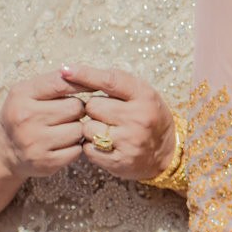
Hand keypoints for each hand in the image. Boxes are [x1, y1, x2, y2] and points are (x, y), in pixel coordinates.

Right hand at [0, 70, 86, 178]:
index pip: (61, 83)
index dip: (83, 82)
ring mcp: (34, 143)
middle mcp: (25, 118)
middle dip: (77, 109)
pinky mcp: (45, 163)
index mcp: (21, 95)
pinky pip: (78, 150)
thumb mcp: (29, 91)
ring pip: (80, 129)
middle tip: (66, 113)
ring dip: (77, 129)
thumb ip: (55, 81)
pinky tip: (62, 144)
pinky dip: (75, 147)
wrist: (2, 148)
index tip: (96, 84)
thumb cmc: (24, 113)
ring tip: (63, 128)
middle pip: (76, 107)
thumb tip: (88, 76)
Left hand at [62, 65, 176, 182]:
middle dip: (94, 109)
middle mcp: (139, 118)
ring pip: (87, 128)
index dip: (85, 74)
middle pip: (92, 105)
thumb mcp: (142, 94)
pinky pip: (88, 149)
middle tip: (109, 114)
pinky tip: (107, 145)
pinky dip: (92, 146)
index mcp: (145, 96)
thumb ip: (115, 83)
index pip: (110, 80)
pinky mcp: (120, 162)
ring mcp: (130, 142)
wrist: (166, 153)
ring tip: (108, 131)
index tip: (65, 69)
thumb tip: (71, 72)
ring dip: (91, 129)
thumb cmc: (148, 116)